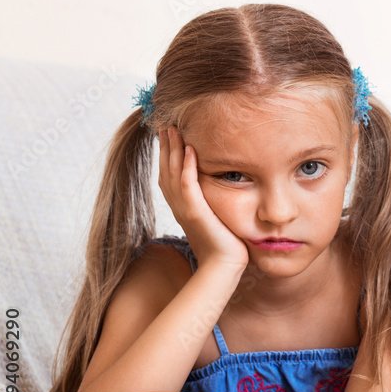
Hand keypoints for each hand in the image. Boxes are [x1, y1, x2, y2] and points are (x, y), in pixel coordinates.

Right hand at [158, 126, 247, 270]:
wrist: (224, 267)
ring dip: (173, 151)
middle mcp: (179, 206)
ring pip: (174, 174)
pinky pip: (189, 186)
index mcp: (182, 207)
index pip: (169, 175)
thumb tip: (218, 188)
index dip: (167, 155)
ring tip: (173, 130)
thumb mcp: (215, 217)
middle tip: (165, 125)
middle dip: (166, 147)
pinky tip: (190, 150)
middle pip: (166, 170)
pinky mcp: (196, 213)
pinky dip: (188, 167)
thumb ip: (211, 202)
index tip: (168, 134)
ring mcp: (185, 209)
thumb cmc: (225, 244)